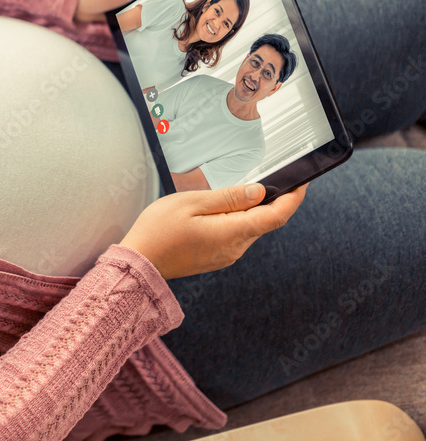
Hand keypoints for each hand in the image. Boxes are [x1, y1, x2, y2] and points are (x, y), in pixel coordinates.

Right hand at [118, 183, 307, 279]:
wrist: (139, 263)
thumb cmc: (158, 232)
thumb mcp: (191, 203)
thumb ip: (227, 197)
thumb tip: (258, 192)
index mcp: (232, 233)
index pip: (277, 216)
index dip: (293, 198)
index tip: (301, 183)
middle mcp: (235, 248)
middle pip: (264, 221)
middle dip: (269, 200)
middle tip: (265, 178)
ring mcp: (226, 255)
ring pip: (249, 228)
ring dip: (248, 210)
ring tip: (230, 193)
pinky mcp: (216, 257)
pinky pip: (235, 236)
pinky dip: (235, 220)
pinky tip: (217, 211)